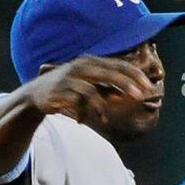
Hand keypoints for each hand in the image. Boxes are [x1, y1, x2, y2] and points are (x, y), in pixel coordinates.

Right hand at [27, 55, 158, 126]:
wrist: (36, 95)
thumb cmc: (67, 90)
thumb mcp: (90, 87)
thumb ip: (108, 90)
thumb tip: (129, 96)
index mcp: (92, 62)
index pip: (119, 65)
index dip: (135, 75)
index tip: (148, 87)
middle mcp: (82, 66)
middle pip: (109, 73)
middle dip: (127, 84)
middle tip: (140, 96)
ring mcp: (70, 78)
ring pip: (92, 90)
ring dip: (101, 107)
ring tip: (104, 121)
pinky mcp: (59, 91)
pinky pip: (76, 103)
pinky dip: (82, 113)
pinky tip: (81, 122)